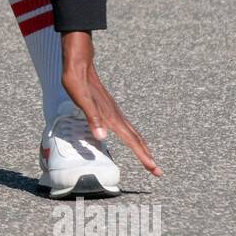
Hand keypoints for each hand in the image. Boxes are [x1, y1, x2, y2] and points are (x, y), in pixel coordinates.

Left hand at [61, 31, 161, 177]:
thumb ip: (93, 118)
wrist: (79, 64)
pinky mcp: (109, 108)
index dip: (143, 156)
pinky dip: (133, 137)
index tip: (154, 169)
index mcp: (111, 117)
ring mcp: (114, 112)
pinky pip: (126, 127)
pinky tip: (129, 138)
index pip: (132, 141)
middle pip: (137, 139)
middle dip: (147, 156)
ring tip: (148, 158)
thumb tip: (102, 137)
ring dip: (141, 147)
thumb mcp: (82, 101)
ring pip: (133, 133)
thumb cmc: (77, 82)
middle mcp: (116, 116)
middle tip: (157, 171)